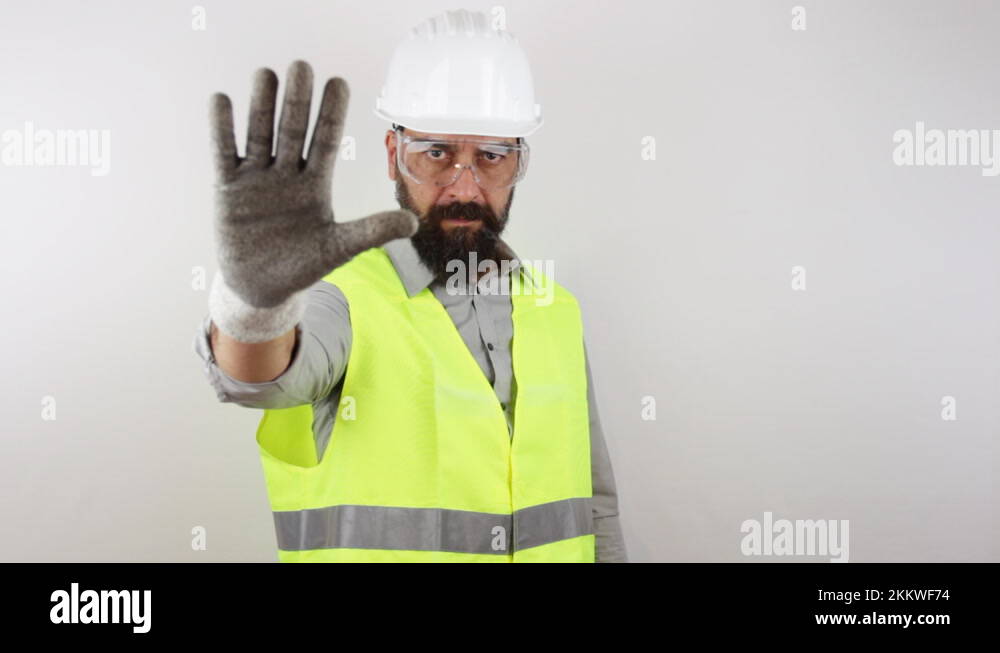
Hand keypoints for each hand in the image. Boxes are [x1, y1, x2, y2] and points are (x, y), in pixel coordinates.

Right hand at [209, 60, 416, 308]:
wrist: (261, 287)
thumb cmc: (302, 265)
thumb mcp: (339, 248)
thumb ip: (371, 232)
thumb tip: (413, 222)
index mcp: (315, 183)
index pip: (325, 141)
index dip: (331, 113)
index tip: (338, 82)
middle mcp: (287, 174)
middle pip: (292, 129)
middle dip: (296, 100)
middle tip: (301, 66)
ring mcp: (257, 178)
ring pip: (259, 134)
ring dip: (260, 105)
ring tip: (265, 73)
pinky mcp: (228, 189)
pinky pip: (224, 153)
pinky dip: (222, 129)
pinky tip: (222, 100)